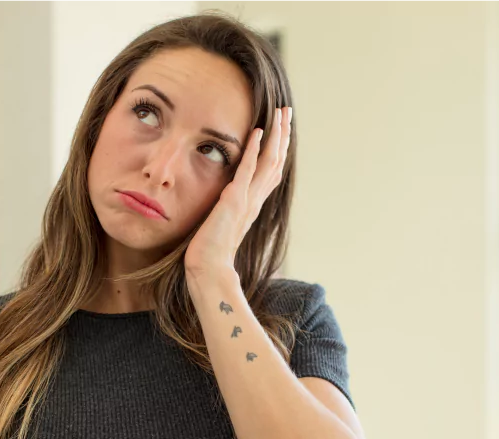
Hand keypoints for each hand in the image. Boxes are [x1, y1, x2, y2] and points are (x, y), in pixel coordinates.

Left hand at [184, 106, 292, 281]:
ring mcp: (248, 199)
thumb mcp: (223, 221)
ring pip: (269, 162)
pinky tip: (258, 131)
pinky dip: (254, 150)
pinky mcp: (234, 200)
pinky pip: (247, 170)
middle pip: (277, 161)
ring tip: (280, 114)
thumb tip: (227, 198)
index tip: (282, 128)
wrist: (210, 267)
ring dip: (276, 136)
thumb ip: (229, 207)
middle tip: (288, 111)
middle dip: (283, 135)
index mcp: (254, 203)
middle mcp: (256, 199)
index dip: (279, 148)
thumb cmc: (212, 249)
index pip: (272, 170)